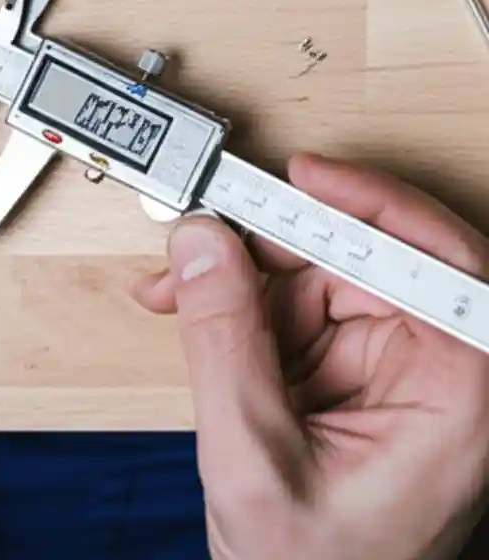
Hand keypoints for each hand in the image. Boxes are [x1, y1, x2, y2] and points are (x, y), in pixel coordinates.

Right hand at [133, 153, 488, 559]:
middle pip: (368, 262)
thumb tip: (202, 248)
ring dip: (247, 283)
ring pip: (323, 282)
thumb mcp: (252, 456)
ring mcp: (393, 376)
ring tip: (183, 300)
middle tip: (206, 243)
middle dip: (277, 249)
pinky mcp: (352, 381)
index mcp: (455, 395)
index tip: (305, 180)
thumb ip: (224, 343)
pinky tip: (202, 322)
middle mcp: (436, 374)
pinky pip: (299, 316)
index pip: (441, 266)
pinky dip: (244, 313)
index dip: (375, 208)